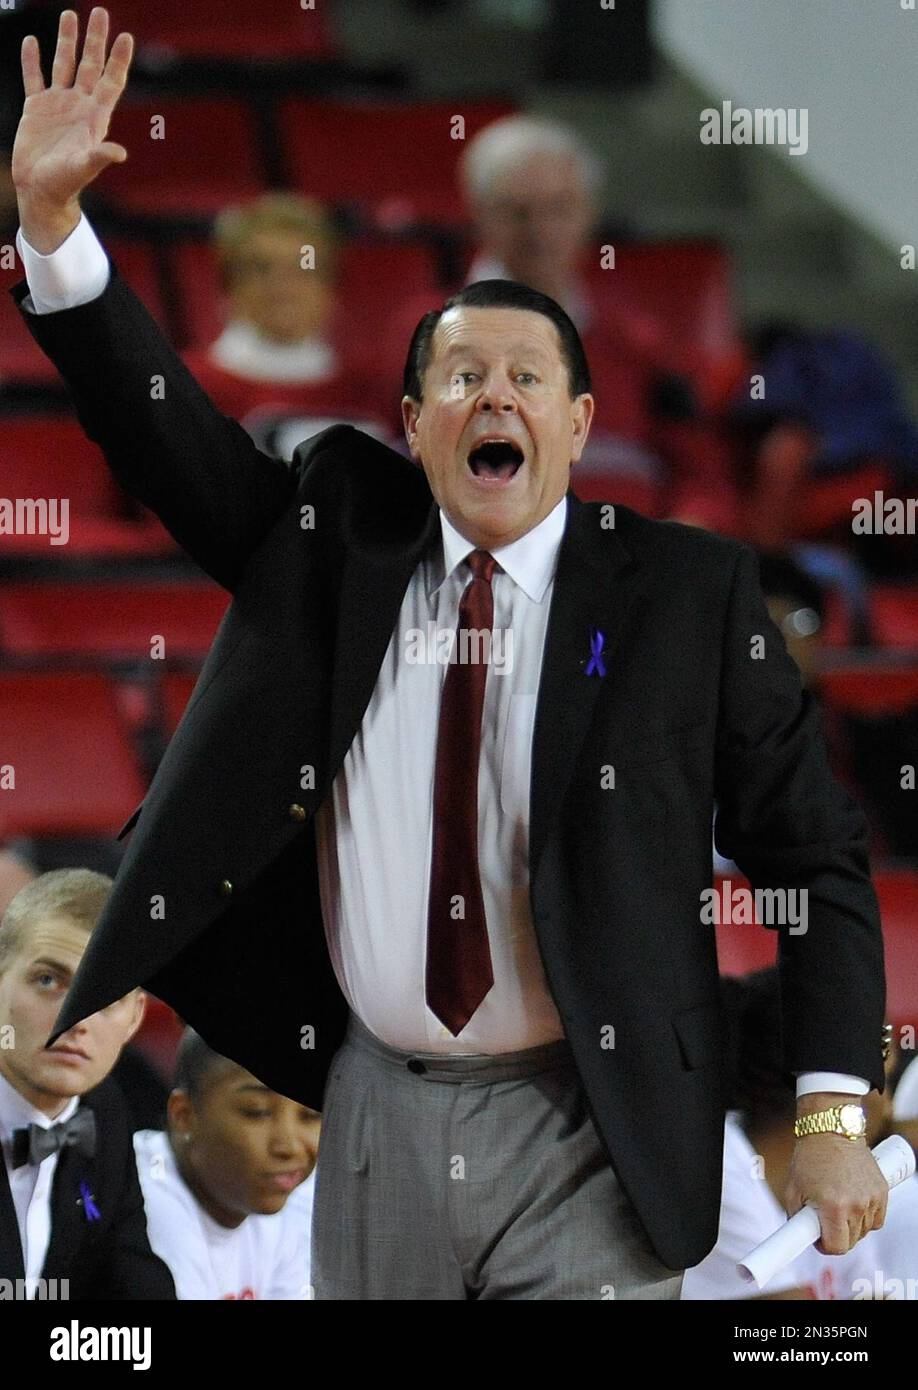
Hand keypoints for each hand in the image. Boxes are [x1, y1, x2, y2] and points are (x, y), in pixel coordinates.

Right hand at [12, 7, 132, 249]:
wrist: (40, 191)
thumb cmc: (65, 183)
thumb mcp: (84, 168)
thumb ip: (100, 157)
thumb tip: (120, 153)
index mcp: (94, 117)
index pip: (111, 81)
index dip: (118, 60)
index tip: (125, 36)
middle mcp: (78, 106)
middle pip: (90, 65)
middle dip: (94, 39)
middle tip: (100, 12)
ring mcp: (57, 104)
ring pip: (63, 64)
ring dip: (66, 41)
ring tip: (68, 15)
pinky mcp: (35, 108)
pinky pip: (34, 78)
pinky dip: (32, 60)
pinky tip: (32, 42)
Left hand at [784, 1134, 887, 1254]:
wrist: (831, 1130)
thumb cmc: (809, 1157)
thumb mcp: (793, 1188)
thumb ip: (796, 1216)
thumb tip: (800, 1235)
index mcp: (833, 1206)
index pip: (836, 1247)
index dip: (824, 1247)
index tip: (819, 1240)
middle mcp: (856, 1205)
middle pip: (851, 1241)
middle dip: (836, 1236)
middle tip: (825, 1221)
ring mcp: (871, 1198)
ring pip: (864, 1231)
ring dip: (852, 1226)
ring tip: (838, 1207)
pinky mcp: (882, 1191)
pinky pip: (877, 1219)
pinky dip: (867, 1218)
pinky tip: (854, 1205)